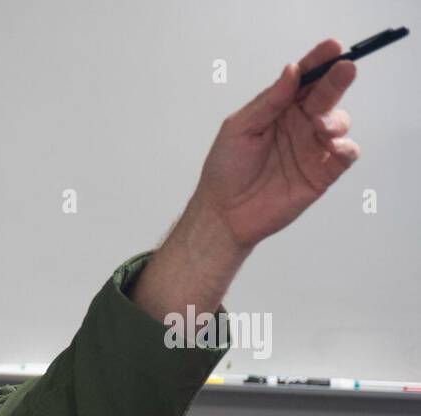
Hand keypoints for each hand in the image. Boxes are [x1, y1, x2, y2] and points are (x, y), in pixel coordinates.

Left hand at [194, 38, 359, 249]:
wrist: (223, 213)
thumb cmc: (225, 169)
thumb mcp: (239, 129)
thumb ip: (268, 102)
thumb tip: (292, 71)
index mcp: (280, 109)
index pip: (305, 79)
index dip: (319, 61)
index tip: (332, 47)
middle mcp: (300, 124)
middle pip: (327, 95)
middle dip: (337, 79)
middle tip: (344, 68)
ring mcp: (312, 148)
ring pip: (339, 122)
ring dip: (335, 119)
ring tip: (319, 126)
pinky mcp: (321, 173)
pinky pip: (345, 155)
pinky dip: (345, 147)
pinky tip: (333, 145)